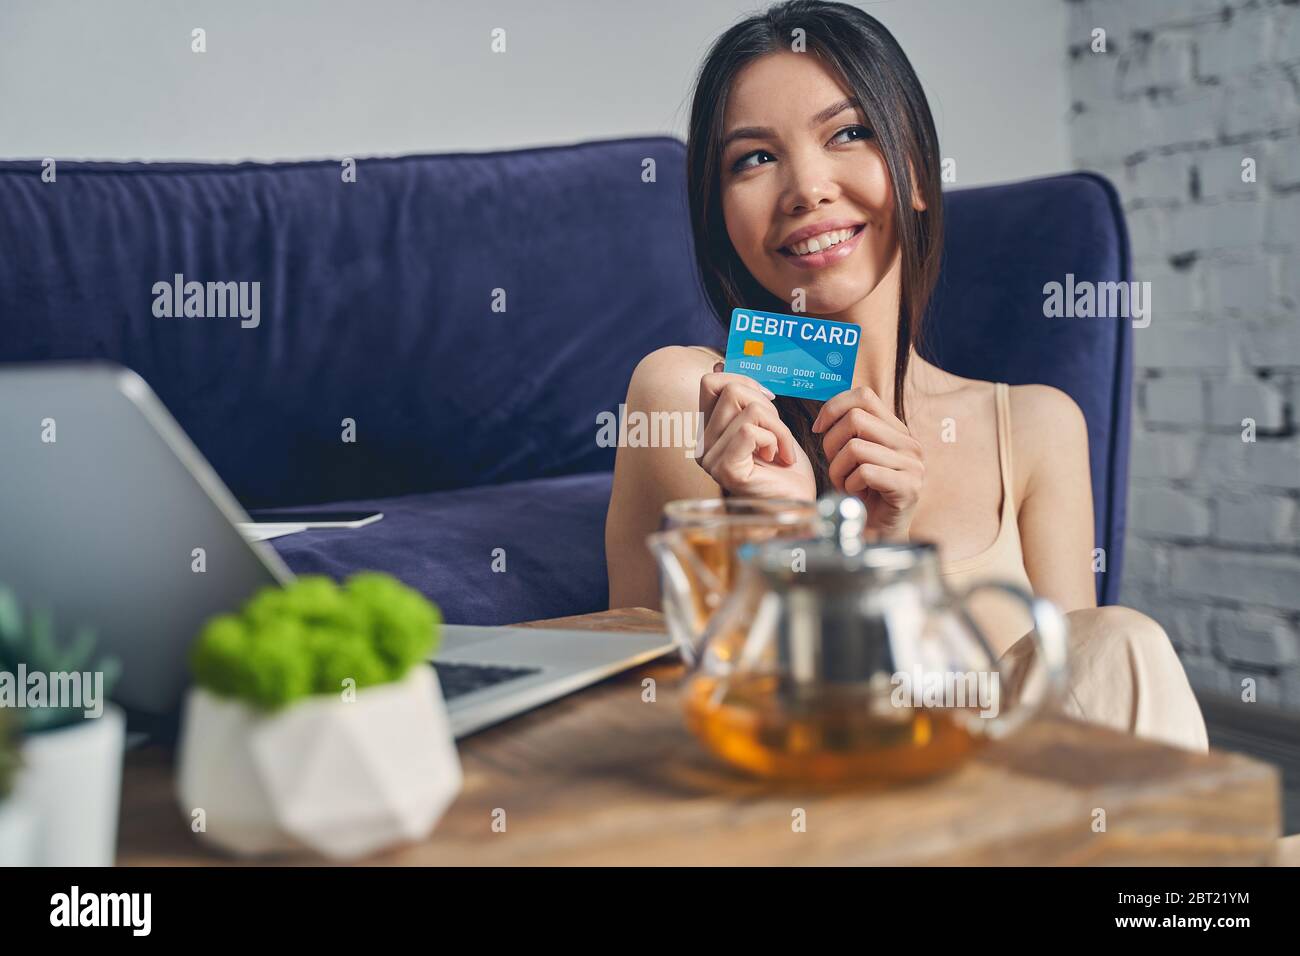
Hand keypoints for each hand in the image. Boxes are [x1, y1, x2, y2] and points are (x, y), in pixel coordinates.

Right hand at [697, 363, 815, 499]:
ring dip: (777, 426)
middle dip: (766, 406)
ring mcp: (710, 459)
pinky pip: (751, 431)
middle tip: (776, 433)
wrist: (798, 505)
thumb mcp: (765, 424)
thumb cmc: (784, 468)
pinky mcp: (726, 470)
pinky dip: (776, 439)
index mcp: (707, 431)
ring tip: (780, 449)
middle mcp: (702, 445)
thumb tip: (719, 364)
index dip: (743, 380)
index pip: (710, 383)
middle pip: (731, 391)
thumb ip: (743, 399)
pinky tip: (780, 458)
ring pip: (748, 409)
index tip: (768, 400)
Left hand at [812, 386, 923, 538]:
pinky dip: (850, 485)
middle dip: (831, 444)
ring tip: (846, 484)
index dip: (834, 407)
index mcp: (896, 430)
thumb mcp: (855, 456)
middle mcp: (908, 443)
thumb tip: (824, 417)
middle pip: (855, 420)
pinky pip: (864, 472)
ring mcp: (912, 465)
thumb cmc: (863, 495)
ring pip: (855, 448)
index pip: (864, 395)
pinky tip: (856, 495)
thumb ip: (849, 432)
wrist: (879, 534)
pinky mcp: (908, 487)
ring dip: (838, 470)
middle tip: (836, 467)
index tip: (819, 429)